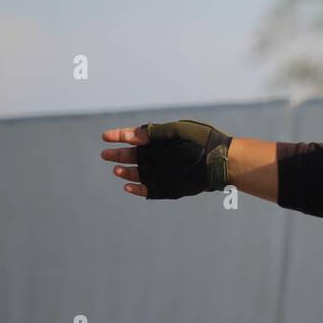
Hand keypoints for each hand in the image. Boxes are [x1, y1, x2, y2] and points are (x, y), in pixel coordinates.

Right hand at [100, 120, 231, 199]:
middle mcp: (157, 156)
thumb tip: (131, 134)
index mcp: (158, 140)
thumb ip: (152, 133)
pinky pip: (147, 190)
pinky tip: (127, 186)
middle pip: (131, 156)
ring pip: (136, 174)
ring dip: (125, 172)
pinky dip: (136, 189)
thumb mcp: (174, 132)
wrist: (217, 160)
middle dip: (117, 155)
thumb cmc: (197, 141)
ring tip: (117, 170)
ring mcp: (161, 172)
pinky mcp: (166, 187)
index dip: (118, 136)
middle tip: (105, 154)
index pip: (133, 137)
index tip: (105, 137)